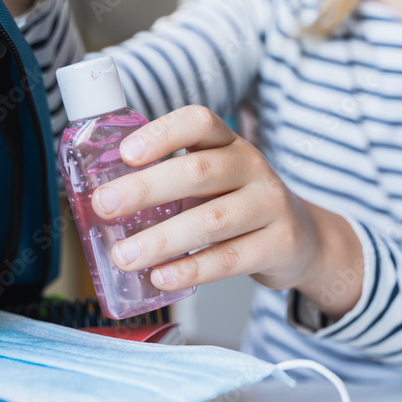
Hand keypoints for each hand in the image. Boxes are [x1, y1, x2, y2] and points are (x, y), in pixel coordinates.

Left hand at [93, 105, 364, 318]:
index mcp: (228, 144)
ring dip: (162, 239)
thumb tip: (100, 204)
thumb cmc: (238, 207)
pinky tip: (161, 278)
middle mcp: (252, 167)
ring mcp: (270, 205)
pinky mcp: (279, 244)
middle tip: (104, 206)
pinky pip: (230, 258)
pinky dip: (192, 269)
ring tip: (124, 256)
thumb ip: (171, 184)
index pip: (199, 122)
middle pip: (199, 171)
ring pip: (212, 219)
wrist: (302, 240)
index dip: (162, 134)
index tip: (125, 153)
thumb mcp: (214, 181)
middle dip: (146, 189)